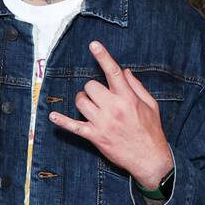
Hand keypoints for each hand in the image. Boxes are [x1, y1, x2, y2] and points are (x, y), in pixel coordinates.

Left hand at [48, 42, 171, 188]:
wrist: (150, 159)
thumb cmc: (151, 131)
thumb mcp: (151, 105)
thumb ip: (136, 86)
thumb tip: (124, 71)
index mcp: (127, 98)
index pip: (112, 72)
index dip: (103, 56)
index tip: (93, 45)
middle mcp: (113, 108)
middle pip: (90, 86)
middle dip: (92, 89)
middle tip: (98, 96)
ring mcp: (102, 122)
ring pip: (81, 102)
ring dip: (83, 101)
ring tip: (90, 106)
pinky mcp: (95, 136)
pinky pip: (74, 126)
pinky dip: (63, 121)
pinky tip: (53, 116)